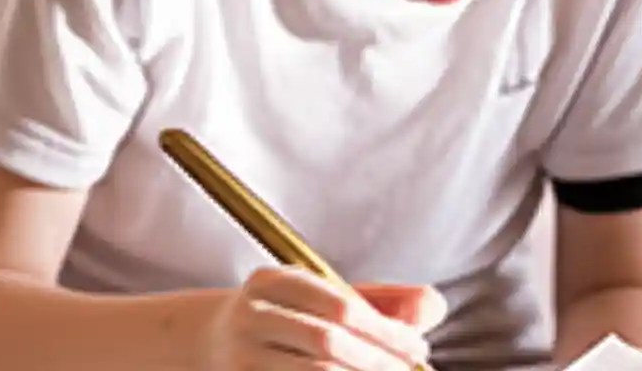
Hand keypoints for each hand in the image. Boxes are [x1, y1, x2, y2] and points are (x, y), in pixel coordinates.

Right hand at [195, 266, 446, 369]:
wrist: (208, 345)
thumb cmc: (287, 321)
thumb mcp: (325, 297)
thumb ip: (381, 300)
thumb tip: (433, 305)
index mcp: (274, 281)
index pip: (340, 306)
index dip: (387, 331)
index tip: (418, 349)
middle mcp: (250, 315)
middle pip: (327, 342)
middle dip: (379, 361)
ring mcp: (239, 357)